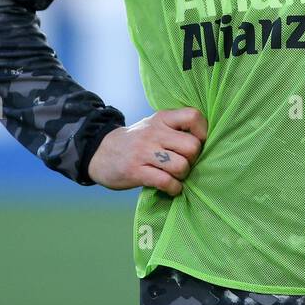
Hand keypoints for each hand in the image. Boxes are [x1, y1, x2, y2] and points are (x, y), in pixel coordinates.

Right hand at [86, 107, 207, 194]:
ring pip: (181, 165)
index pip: (193, 116)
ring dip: (183, 176)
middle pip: (192, 146)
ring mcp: (144, 152)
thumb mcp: (154, 125)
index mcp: (162, 118)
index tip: (197, 143)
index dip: (202, 132)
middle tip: (185, 163)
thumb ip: (175, 128)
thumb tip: (205, 143)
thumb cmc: (136, 141)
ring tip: (177, 176)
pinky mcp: (136, 171)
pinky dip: (174, 188)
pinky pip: (165, 182)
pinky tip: (171, 187)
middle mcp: (154, 132)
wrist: (100, 151)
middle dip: (194, 160)